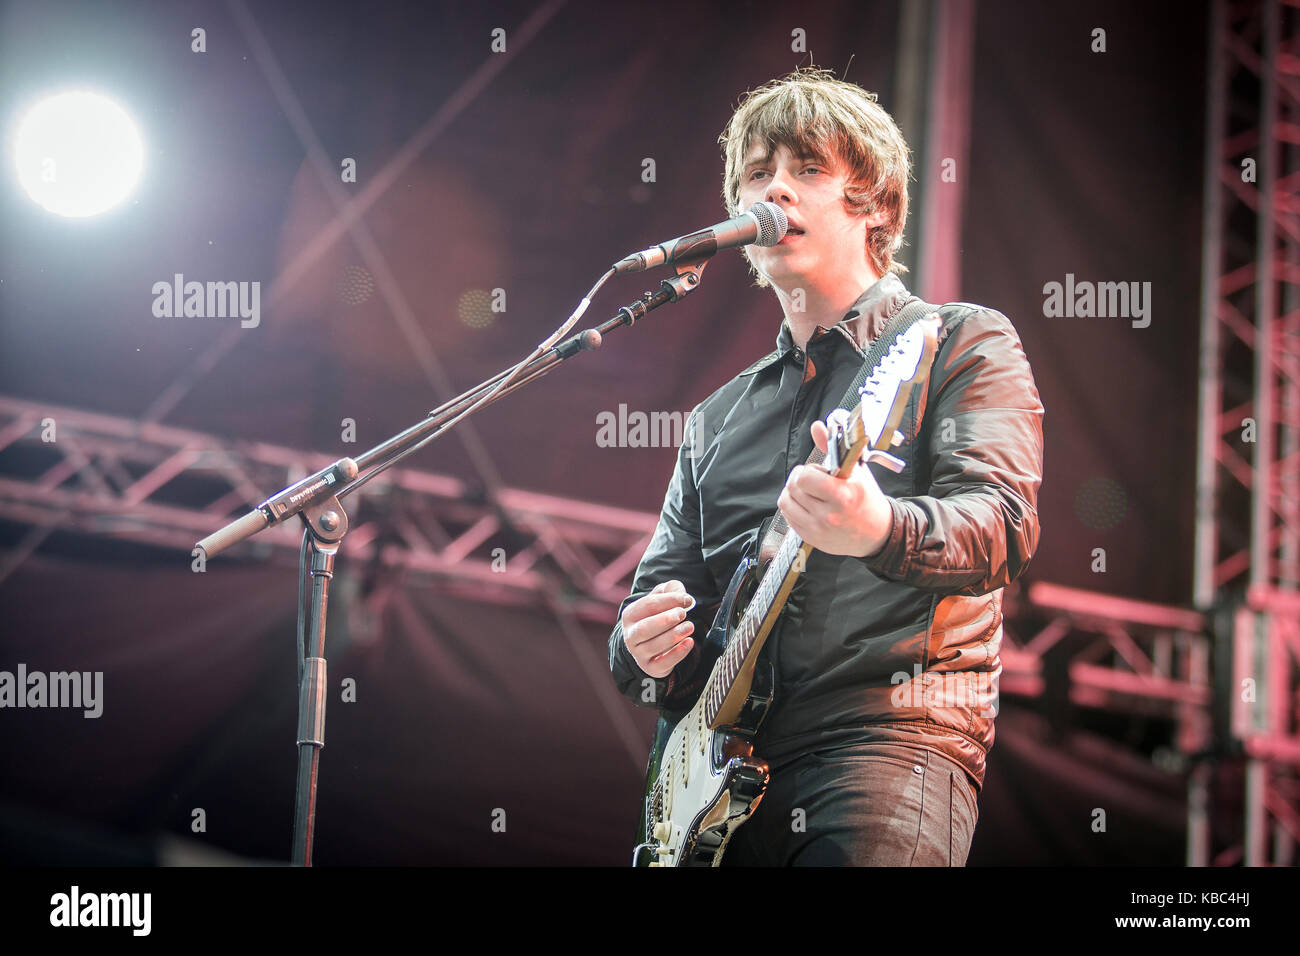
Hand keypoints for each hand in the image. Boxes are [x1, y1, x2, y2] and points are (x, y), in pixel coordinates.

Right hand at [620, 580, 695, 678]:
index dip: (668, 600)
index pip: (647, 606)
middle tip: (682, 613)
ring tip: (689, 626)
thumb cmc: (656, 617)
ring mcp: (639, 653)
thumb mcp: (661, 599)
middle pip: (645, 628)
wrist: (650, 644)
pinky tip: (689, 642)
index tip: (686, 599)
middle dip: (665, 620)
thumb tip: (682, 595)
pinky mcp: (651, 667)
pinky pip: (663, 662)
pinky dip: (677, 653)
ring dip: (673, 635)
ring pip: (653, 646)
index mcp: (630, 615)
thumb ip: (671, 590)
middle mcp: (631, 635)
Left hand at [777, 420, 892, 557]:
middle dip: (799, 478)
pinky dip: (793, 506)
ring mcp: (818, 529)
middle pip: (793, 488)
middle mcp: (829, 515)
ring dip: (793, 492)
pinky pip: (788, 516)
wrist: (877, 533)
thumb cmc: (867, 499)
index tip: (817, 471)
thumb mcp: (856, 470)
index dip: (807, 470)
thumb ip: (832, 447)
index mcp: (843, 495)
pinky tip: (807, 504)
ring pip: (785, 502)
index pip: (805, 478)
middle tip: (812, 479)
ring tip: (807, 491)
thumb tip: (817, 426)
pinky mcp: (810, 538)